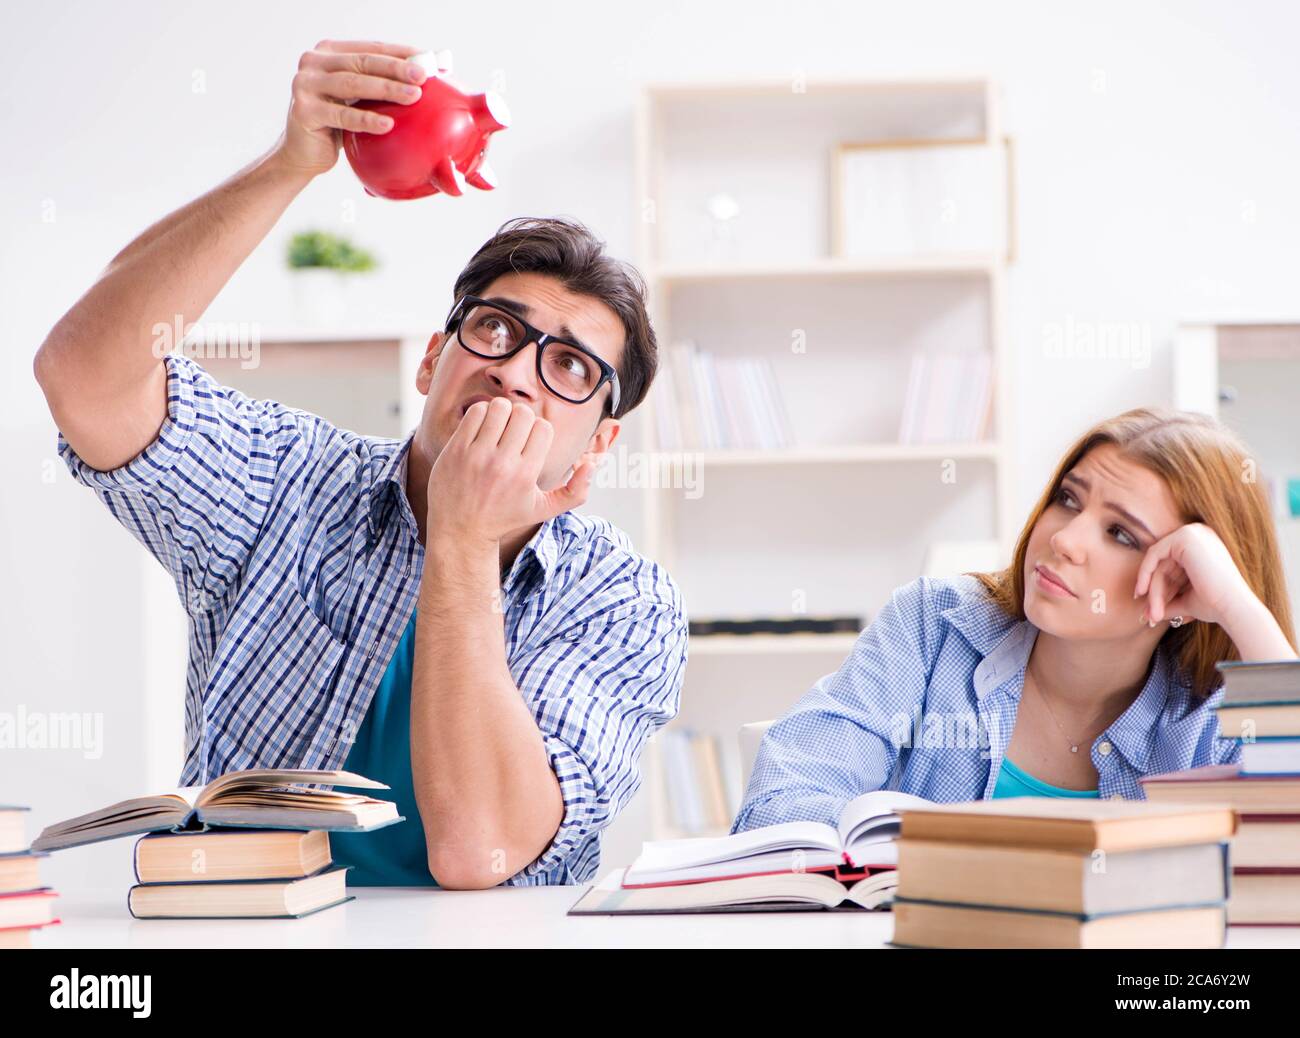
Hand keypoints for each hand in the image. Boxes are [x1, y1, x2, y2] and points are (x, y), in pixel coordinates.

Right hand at [272, 39, 429, 177]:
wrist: (302, 154)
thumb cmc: (336, 125)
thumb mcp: (357, 99)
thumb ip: (379, 85)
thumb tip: (427, 77)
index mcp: (329, 53)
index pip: (371, 48)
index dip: (400, 53)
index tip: (427, 60)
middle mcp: (314, 63)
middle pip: (363, 62)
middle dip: (396, 68)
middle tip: (422, 76)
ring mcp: (306, 85)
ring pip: (353, 84)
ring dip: (386, 89)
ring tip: (413, 96)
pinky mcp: (305, 111)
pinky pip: (342, 116)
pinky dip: (367, 119)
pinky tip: (388, 124)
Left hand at [427, 398, 596, 546]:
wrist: (460, 529)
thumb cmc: (505, 517)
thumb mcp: (543, 510)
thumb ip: (575, 492)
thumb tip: (592, 463)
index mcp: (525, 475)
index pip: (543, 428)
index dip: (540, 431)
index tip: (531, 443)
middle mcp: (502, 464)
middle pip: (523, 413)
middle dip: (523, 418)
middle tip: (515, 432)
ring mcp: (477, 455)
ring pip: (499, 407)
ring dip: (503, 412)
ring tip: (500, 427)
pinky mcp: (456, 449)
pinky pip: (476, 412)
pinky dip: (483, 414)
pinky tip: (484, 428)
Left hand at [1133, 522, 1256, 627]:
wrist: (1233, 607)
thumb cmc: (1215, 605)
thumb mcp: (1185, 599)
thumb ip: (1166, 599)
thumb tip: (1144, 613)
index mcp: (1202, 546)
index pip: (1171, 564)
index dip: (1158, 586)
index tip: (1146, 606)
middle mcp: (1199, 534)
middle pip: (1163, 564)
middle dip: (1155, 591)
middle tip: (1149, 615)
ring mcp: (1193, 533)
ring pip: (1158, 562)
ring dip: (1153, 590)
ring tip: (1153, 613)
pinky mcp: (1185, 537)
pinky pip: (1154, 554)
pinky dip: (1146, 574)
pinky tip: (1143, 592)